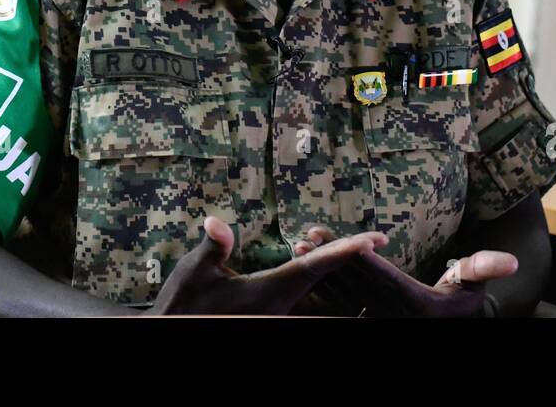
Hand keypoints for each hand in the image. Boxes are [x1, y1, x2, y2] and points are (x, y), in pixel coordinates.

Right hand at [145, 216, 387, 315]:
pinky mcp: (274, 316)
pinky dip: (321, 282)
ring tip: (367, 252)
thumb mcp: (195, 272)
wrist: (175, 333)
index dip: (345, 251)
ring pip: (320, 292)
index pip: (315, 266)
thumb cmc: (183, 305)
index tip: (373, 240)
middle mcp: (282, 305)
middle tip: (379, 239)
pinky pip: (306, 300)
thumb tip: (216, 222)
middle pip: (326, 278)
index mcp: (270, 291)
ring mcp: (280, 314)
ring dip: (341, 272)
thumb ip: (214, 245)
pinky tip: (331, 270)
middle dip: (352, 258)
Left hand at [292, 226, 516, 316]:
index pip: (381, 276)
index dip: (357, 257)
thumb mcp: (477, 283)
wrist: (459, 325)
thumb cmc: (467, 301)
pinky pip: (344, 302)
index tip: (337, 239)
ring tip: (300, 249)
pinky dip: (325, 286)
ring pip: (345, 293)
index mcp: (416, 305)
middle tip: (305, 240)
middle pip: (355, 283)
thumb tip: (510, 261)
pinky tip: (308, 270)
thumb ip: (485, 268)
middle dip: (330, 261)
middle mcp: (393, 315)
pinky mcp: (371, 319)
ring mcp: (380, 319)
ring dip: (321, 271)